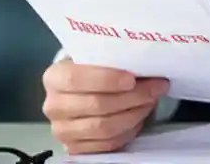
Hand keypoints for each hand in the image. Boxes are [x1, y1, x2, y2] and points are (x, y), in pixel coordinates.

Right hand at [41, 59, 169, 153]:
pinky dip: (129, 131)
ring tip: (150, 101)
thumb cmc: (90, 72)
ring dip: (134, 114)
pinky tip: (139, 117)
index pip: (75, 79)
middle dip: (132, 97)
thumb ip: (110, 60)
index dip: (106, 79)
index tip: (132, 79)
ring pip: (104, 127)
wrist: (79, 94)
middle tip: (155, 87)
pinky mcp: (75, 148)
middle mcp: (53, 106)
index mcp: (53, 77)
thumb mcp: (93, 60)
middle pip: (96, 105)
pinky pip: (108, 143)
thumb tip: (145, 64)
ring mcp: (63, 131)